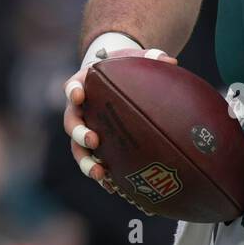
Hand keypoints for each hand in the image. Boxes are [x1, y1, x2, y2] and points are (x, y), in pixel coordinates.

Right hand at [62, 45, 175, 191]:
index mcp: (83, 85)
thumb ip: (150, 57)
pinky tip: (114, 187)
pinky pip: (94, 162)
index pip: (72, 87)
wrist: (117, 80)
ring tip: (99, 174)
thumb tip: (171, 61)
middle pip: (72, 123)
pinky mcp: (95, 147)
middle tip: (93, 140)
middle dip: (79, 133)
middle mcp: (79, 110)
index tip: (79, 96)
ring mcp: (85, 130)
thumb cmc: (124, 68)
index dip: (73, 92)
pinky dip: (102, 175)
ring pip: (79, 150)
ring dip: (86, 163)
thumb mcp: (135, 59)